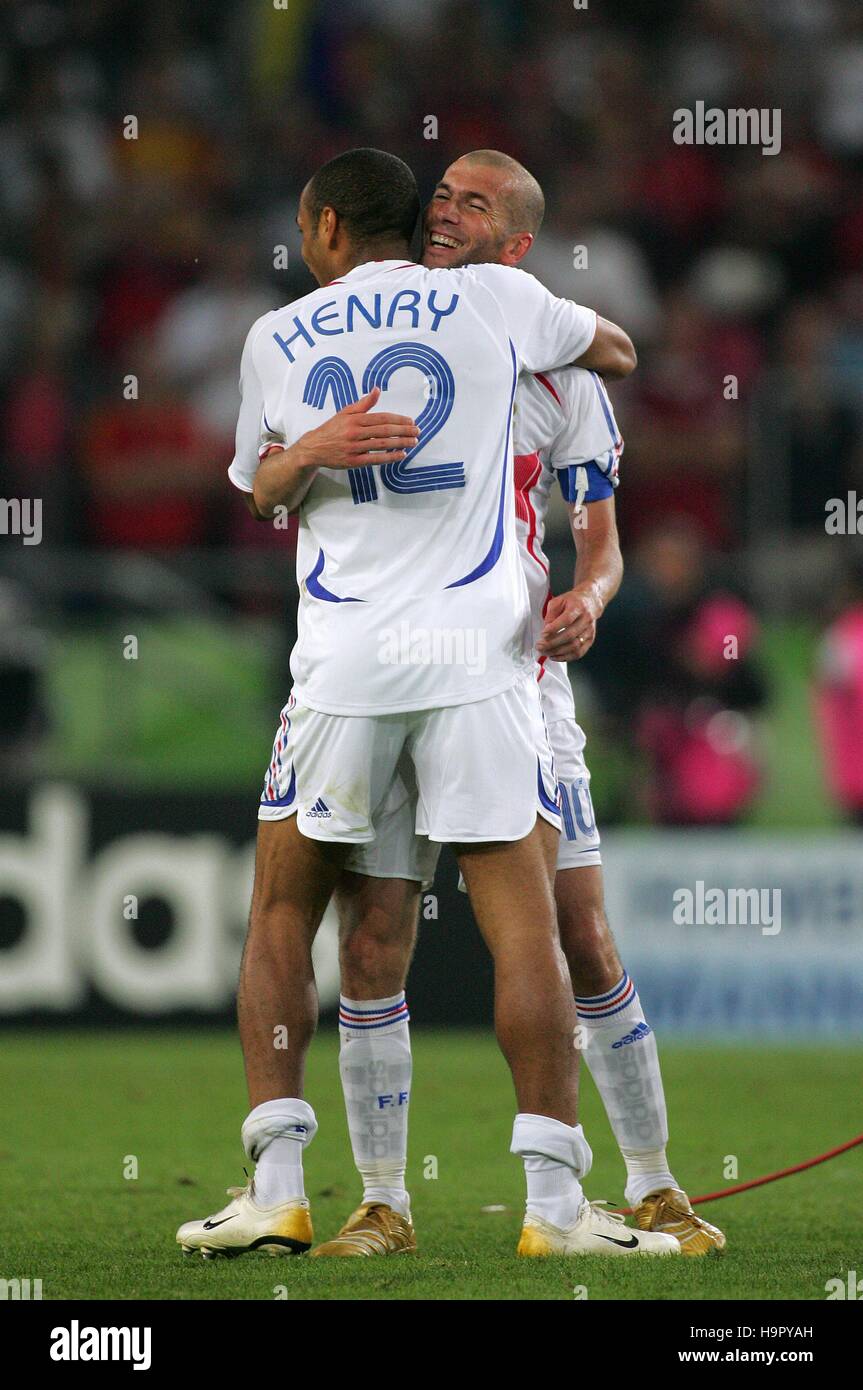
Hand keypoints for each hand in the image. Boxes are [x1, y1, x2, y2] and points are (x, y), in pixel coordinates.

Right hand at [298, 387, 418, 469]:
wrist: (314, 448)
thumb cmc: (332, 429)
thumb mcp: (346, 412)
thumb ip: (363, 403)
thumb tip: (377, 390)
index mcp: (354, 419)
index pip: (381, 418)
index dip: (398, 419)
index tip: (411, 421)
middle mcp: (355, 432)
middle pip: (384, 431)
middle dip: (404, 431)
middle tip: (417, 431)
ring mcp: (354, 448)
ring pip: (381, 445)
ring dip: (400, 443)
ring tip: (413, 442)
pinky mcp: (353, 461)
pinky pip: (375, 459)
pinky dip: (389, 457)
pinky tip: (401, 455)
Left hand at [537, 585, 602, 660]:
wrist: (590, 602)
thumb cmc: (573, 602)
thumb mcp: (558, 601)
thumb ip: (550, 615)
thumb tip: (546, 630)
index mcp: (578, 607)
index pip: (567, 620)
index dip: (554, 628)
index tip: (543, 634)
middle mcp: (586, 619)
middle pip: (570, 635)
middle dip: (552, 643)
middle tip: (540, 646)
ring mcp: (589, 631)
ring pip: (574, 646)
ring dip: (557, 652)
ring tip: (545, 652)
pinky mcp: (590, 640)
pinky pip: (579, 653)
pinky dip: (565, 657)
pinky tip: (555, 656)